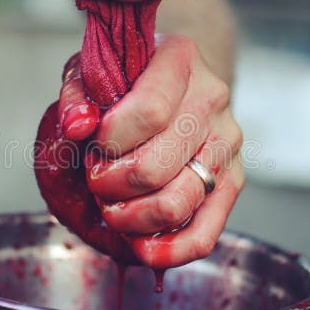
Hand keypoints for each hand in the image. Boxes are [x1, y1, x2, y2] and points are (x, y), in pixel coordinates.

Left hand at [59, 35, 244, 267]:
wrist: (176, 82)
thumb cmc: (130, 78)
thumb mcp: (96, 71)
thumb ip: (78, 95)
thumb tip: (77, 126)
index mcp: (180, 59)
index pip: (150, 111)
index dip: (111, 141)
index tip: (91, 147)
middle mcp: (212, 99)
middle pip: (157, 165)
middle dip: (112, 185)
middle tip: (95, 181)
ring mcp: (227, 143)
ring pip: (178, 202)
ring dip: (132, 218)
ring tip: (111, 208)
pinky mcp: (233, 181)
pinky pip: (206, 232)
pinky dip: (171, 250)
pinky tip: (142, 250)